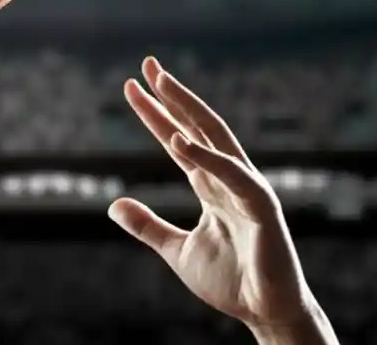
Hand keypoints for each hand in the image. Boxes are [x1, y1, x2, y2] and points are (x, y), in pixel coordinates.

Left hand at [108, 58, 335, 343]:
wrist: (265, 312)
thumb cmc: (231, 281)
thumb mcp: (176, 251)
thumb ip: (148, 226)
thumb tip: (112, 204)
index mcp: (211, 186)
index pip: (178, 141)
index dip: (156, 114)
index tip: (131, 87)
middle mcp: (229, 179)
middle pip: (198, 127)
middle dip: (173, 95)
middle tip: (147, 64)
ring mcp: (248, 189)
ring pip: (216, 139)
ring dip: (188, 110)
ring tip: (161, 85)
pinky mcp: (263, 208)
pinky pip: (234, 176)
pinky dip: (208, 158)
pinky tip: (180, 141)